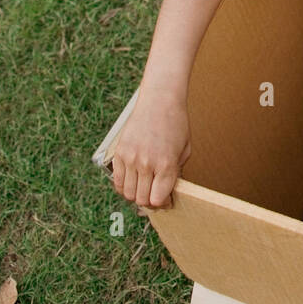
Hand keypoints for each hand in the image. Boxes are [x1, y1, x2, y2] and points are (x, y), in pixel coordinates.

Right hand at [111, 94, 190, 210]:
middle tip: (155, 196)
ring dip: (136, 195)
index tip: (166, 201)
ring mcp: (131, 158)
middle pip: (142, 200)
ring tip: (144, 188)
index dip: (163, 204)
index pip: (158, 199)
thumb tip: (168, 194)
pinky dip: (124, 187)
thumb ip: (176, 173)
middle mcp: (147, 163)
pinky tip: (133, 182)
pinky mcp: (119, 153)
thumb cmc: (176, 123)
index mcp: (166, 164)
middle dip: (150, 202)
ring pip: (128, 193)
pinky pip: (117, 181)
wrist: (159, 100)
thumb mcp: (185, 150)